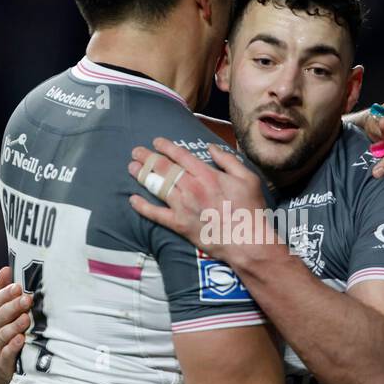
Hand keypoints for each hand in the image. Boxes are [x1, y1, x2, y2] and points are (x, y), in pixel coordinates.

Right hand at [0, 265, 29, 383]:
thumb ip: (3, 293)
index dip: (6, 293)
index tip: (17, 285)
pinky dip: (13, 347)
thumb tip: (6, 268)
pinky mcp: (1, 364)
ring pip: (3, 334)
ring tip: (26, 319)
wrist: (0, 373)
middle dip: (13, 307)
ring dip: (14, 326)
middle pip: (0, 316)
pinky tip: (21, 340)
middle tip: (27, 298)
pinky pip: (6, 354)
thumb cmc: (4, 337)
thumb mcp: (2, 315)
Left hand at [127, 137, 276, 268]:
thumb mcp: (248, 178)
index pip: (180, 155)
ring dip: (142, 175)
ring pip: (157, 186)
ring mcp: (183, 207)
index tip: (156, 142)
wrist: (247, 241)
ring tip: (132, 167)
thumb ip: (228, 160)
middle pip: (164, 168)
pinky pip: (156, 214)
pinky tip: (133, 200)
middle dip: (148, 157)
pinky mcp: (179, 225)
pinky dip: (143, 207)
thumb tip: (212, 148)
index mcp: (207, 175)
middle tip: (136, 152)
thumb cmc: (251, 209)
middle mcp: (191, 188)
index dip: (166, 146)